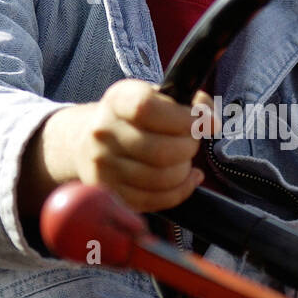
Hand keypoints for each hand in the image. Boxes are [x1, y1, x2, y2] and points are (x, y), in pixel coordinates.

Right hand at [76, 79, 218, 211]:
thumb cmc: (133, 120)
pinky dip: (180, 191)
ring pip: (161, 178)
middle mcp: (104, 133)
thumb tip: (209, 119)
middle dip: (189, 148)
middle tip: (192, 142)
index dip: (184, 118)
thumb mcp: (154, 97)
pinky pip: (156, 200)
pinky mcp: (112, 193)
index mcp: (117, 101)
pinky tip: (185, 179)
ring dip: (184, 171)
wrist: (88, 143)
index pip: (148, 108)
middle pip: (161, 150)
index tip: (204, 121)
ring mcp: (104, 166)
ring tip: (184, 160)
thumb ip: (187, 100)